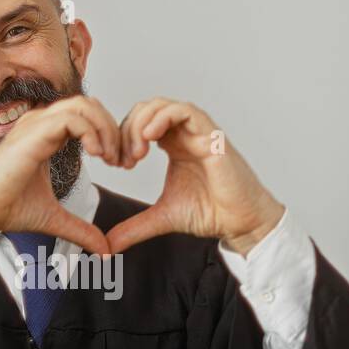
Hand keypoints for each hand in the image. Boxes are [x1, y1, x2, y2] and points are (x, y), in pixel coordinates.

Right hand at [0, 95, 121, 254]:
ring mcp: (36, 125)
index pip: (87, 116)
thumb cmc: (4, 207)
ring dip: (107, 129)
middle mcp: (41, 124)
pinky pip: (73, 118)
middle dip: (114, 129)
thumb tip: (105, 249)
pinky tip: (98, 155)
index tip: (120, 164)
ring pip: (84, 104)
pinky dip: (92, 132)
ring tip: (111, 157)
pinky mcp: (33, 134)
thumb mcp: (54, 219)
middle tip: (123, 160)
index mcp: (46, 135)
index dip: (109, 136)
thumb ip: (81, 230)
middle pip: (90, 104)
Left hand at [106, 98, 284, 255]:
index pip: (139, 124)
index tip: (114, 163)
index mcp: (173, 145)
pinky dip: (163, 117)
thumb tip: (109, 243)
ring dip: (141, 123)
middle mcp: (185, 134)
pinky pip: (186, 111)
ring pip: (163, 105)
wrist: (240, 222)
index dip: (120, 138)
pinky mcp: (211, 136)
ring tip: (136, 152)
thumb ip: (134, 227)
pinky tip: (149, 137)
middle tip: (121, 159)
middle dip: (126, 130)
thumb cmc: (210, 213)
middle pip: (146, 110)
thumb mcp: (161, 218)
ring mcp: (199, 132)